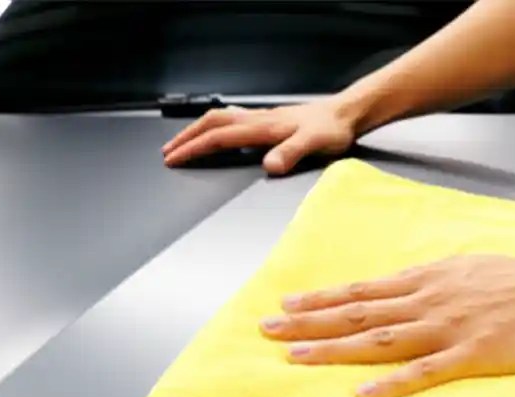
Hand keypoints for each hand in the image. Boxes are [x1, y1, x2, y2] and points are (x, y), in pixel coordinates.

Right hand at [162, 99, 357, 173]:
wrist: (346, 114)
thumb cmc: (332, 129)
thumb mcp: (315, 143)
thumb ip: (291, 153)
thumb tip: (270, 166)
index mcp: (263, 127)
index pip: (219, 137)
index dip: (194, 148)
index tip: (175, 158)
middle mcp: (259, 119)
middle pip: (212, 124)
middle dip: (187, 137)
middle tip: (168, 151)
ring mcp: (263, 118)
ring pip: (220, 119)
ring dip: (198, 131)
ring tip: (184, 143)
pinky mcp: (270, 121)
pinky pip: (233, 121)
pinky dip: (216, 127)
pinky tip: (218, 134)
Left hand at [258, 255, 514, 396]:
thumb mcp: (470, 267)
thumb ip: (434, 280)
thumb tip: (403, 284)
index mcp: (430, 281)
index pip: (364, 291)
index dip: (322, 300)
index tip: (287, 303)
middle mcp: (430, 301)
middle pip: (359, 314)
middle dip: (309, 321)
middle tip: (267, 329)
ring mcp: (449, 328)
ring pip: (380, 339)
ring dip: (334, 348)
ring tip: (295, 356)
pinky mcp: (473, 354)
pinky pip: (425, 372)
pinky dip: (392, 383)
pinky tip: (363, 393)